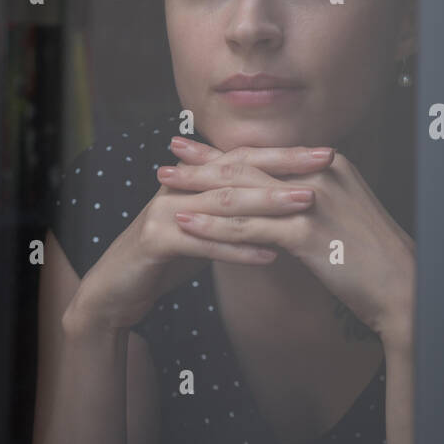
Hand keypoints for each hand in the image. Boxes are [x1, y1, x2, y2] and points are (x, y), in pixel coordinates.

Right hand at [64, 145, 335, 336]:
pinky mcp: (154, 240)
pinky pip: (202, 242)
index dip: (285, 154)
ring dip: (267, 203)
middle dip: (284, 167)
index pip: (246, 158)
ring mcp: (165, 210)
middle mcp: (180, 185)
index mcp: (195, 178)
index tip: (328, 154)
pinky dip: (237, 248)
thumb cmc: (166, 258)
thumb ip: (233, 211)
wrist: (116, 290)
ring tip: (306, 203)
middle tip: (327, 164)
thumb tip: (278, 201)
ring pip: (224, 203)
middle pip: (238, 170)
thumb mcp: (204, 227)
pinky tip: (270, 254)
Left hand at [158, 135, 414, 345]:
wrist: (404, 287)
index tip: (192, 148)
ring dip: (197, 191)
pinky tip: (186, 225)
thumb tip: (273, 197)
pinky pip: (248, 227)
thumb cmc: (371, 256)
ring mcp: (313, 200)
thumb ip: (309, 197)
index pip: (263, 155)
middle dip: (201, 164)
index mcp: (327, 163)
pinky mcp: (306, 232)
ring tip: (165, 188)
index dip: (224, 152)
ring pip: (241, 193)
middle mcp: (319, 172)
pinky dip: (213, 226)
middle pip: (246, 166)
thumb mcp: (341, 212)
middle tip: (166, 161)